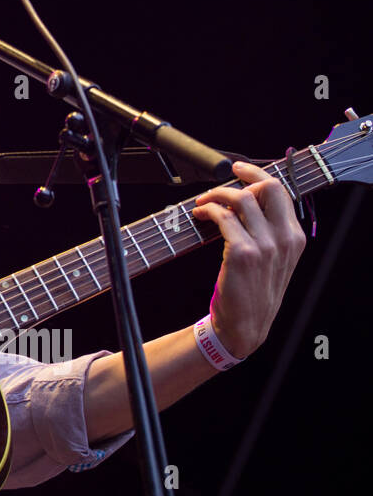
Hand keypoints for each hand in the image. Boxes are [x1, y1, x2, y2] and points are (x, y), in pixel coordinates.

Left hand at [190, 161, 306, 358]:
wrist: (245, 325)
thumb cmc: (254, 291)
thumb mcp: (273, 260)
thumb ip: (268, 231)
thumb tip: (246, 200)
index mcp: (294, 238)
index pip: (281, 192)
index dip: (257, 175)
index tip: (239, 170)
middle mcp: (284, 239)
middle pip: (268, 187)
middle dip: (241, 176)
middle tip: (219, 180)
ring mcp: (265, 246)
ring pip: (241, 199)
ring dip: (216, 195)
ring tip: (203, 203)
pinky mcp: (242, 253)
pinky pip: (223, 217)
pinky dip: (208, 210)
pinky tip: (199, 215)